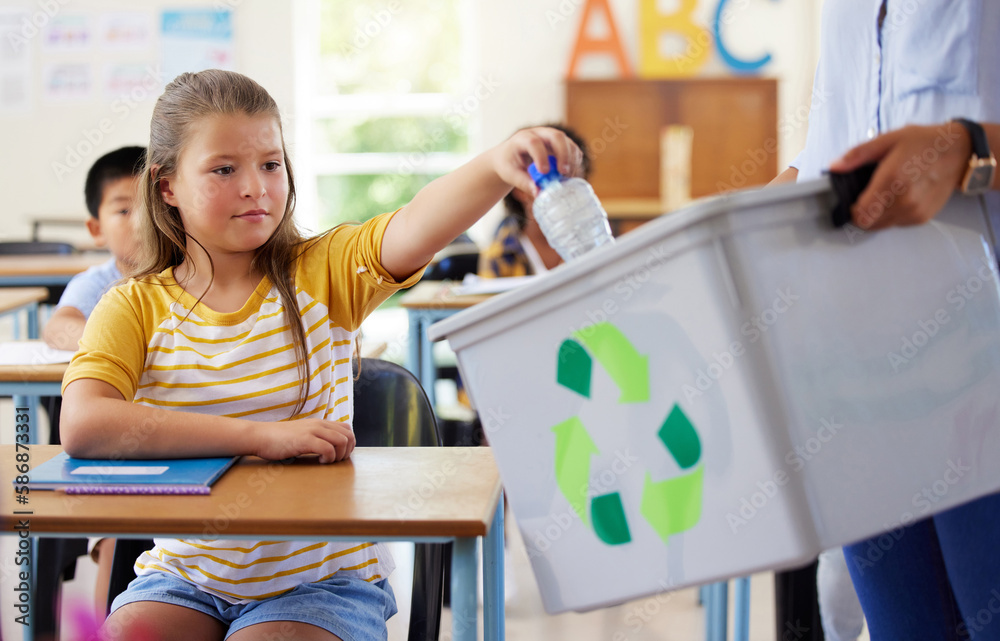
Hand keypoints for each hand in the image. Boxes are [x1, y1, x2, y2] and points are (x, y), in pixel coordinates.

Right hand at [250, 419, 355, 462]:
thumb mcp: (303, 433)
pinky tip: (320, 461)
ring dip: (339, 455)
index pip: (347, 429)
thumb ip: (316, 436)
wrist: (261, 436)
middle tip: (335, 461)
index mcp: (320, 423)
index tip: (339, 455)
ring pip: (342, 441)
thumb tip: (331, 447)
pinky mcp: (305, 440)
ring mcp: (312, 431)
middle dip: (347, 451)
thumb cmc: (280, 439)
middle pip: (349, 435)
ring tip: (327, 461)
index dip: (349, 444)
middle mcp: (319, 424)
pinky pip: (327, 448)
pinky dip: (329, 458)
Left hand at [493, 127, 584, 196]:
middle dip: (563, 154)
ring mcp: (552, 137)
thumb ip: (523, 182)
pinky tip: (568, 175)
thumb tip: (538, 193)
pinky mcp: (561, 144)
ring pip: (568, 142)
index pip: (534, 142)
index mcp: (523, 138)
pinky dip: (574, 162)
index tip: (544, 172)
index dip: (541, 156)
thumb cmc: (508, 164)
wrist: (510, 156)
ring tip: (566, 177)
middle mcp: (540, 133)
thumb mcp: (510, 173)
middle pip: (557, 136)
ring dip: (571, 160)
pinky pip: (573, 150)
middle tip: (563, 173)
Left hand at [829, 122, 971, 229]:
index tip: (852, 199)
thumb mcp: (887, 140)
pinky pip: (896, 223)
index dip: (850, 210)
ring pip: (881, 226)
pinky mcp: (922, 217)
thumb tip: (834, 167)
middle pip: (868, 223)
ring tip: (885, 192)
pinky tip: (899, 196)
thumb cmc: (924, 143)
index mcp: (892, 180)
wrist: (958, 151)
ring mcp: (915, 211)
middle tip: (868, 193)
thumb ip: (858, 155)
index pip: (861, 215)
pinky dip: (892, 214)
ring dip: (877, 214)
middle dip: (862, 211)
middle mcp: (905, 200)